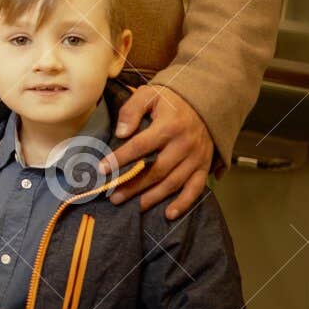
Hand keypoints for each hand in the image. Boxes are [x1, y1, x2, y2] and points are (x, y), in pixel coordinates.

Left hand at [103, 84, 214, 219]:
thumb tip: (121, 133)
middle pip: (156, 170)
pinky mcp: (204, 165)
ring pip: (173, 183)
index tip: (101, 169)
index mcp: (169, 126)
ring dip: (152, 197)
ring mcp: (196, 157)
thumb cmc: (171, 99)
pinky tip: (168, 214)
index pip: (140, 146)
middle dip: (133, 186)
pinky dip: (184, 203)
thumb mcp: (149, 94)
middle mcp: (184, 144)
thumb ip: (132, 110)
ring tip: (133, 207)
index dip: (120, 159)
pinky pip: (196, 188)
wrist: (207, 100)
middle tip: (114, 197)